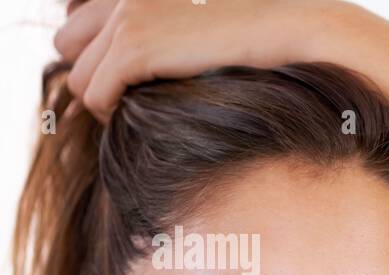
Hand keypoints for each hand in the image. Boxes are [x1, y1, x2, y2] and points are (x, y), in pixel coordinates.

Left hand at [55, 0, 351, 121]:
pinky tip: (143, 117)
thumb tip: (138, 77)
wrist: (287, 34)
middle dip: (93, 78)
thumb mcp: (199, 34)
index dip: (95, 62)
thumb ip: (164, 41)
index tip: (126, 87)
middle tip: (128, 103)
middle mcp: (122, 1)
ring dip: (106, 102)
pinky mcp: (136, 48)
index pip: (78, 28)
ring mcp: (126, 22)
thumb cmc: (255, 45)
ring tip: (140, 114)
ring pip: (80, 78)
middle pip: (68, 49)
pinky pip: (97, 94)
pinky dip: (113, 112)